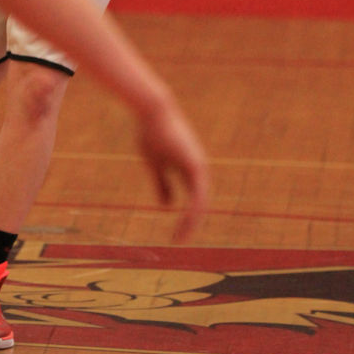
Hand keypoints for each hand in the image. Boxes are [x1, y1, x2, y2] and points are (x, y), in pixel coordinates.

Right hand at [136, 100, 208, 242]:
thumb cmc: (152, 132)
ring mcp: (199, 168)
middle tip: (179, 241)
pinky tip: (186, 224)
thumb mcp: (154, 163)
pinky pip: (198, 196)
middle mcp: (198, 170)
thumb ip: (162, 183)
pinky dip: (192, 212)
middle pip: (200, 204)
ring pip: (201, 204)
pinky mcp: (196, 167)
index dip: (186, 217)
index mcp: (188, 168)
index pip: (193, 199)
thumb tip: (167, 206)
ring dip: (192, 223)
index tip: (176, 232)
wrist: (153, 112)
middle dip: (190, 224)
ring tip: (181, 239)